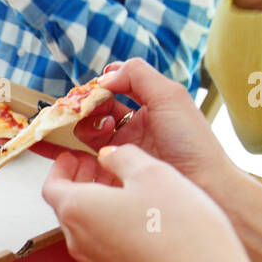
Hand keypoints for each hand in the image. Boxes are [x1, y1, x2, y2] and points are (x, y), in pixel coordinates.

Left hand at [41, 146, 261, 261]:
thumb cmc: (177, 228)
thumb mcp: (152, 173)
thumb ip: (124, 157)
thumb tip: (109, 156)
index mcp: (78, 211)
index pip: (52, 186)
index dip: (61, 168)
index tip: (72, 156)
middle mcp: (80, 242)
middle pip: (69, 208)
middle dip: (81, 183)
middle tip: (98, 166)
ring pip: (88, 229)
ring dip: (99, 206)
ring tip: (125, 189)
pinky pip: (107, 248)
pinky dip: (113, 228)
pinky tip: (142, 219)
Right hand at [72, 58, 240, 196]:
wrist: (203, 186)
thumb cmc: (193, 143)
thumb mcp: (170, 96)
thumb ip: (138, 75)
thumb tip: (106, 75)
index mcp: (149, 106)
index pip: (113, 89)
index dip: (98, 87)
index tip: (90, 91)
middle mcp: (134, 127)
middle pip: (96, 110)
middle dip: (84, 106)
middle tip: (80, 110)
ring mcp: (122, 150)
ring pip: (87, 132)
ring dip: (82, 126)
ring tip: (96, 130)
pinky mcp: (112, 172)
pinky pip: (82, 158)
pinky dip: (65, 151)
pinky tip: (57, 146)